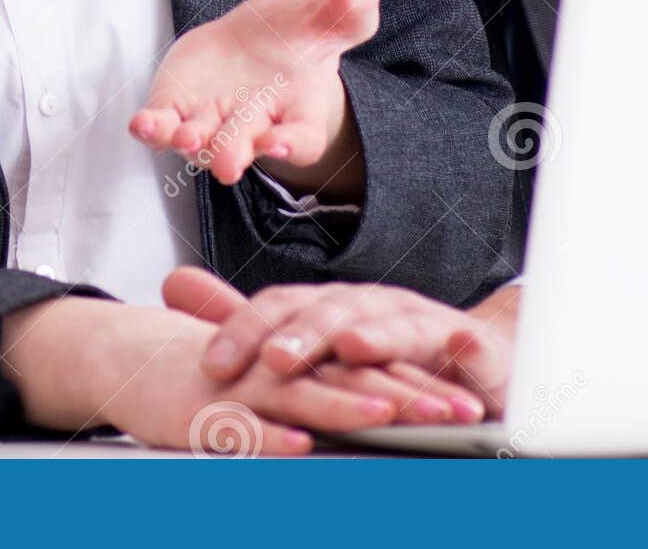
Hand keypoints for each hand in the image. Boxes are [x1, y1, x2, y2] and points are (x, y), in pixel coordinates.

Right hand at [0, 295, 474, 452]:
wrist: (132, 358)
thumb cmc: (212, 379)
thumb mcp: (276, 388)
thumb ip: (324, 396)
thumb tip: (386, 410)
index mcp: (304, 361)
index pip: (372, 367)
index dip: (421, 382)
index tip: (470, 401)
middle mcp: (281, 368)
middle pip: (352, 377)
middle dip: (407, 394)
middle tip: (455, 410)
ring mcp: (244, 387)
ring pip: (303, 392)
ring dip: (348, 404)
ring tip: (392, 414)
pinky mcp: (203, 413)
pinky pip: (241, 426)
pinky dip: (271, 434)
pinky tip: (301, 445)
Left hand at [129, 0, 378, 201]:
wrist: (257, 38)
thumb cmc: (299, 35)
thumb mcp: (332, 15)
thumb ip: (351, 3)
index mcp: (299, 113)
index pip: (301, 140)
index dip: (289, 146)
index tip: (276, 142)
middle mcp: (254, 127)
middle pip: (243, 147)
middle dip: (233, 152)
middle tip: (227, 161)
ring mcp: (212, 120)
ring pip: (200, 143)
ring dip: (191, 143)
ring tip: (186, 137)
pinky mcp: (177, 107)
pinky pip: (163, 126)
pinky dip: (153, 129)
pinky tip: (142, 123)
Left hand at [162, 268, 518, 420]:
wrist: (477, 363)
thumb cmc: (386, 357)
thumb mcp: (312, 344)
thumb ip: (245, 320)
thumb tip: (171, 284)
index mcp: (331, 306)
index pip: (283, 308)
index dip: (247, 330)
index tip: (211, 363)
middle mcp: (371, 305)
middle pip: (329, 310)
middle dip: (298, 333)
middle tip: (269, 357)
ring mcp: (419, 320)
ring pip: (386, 319)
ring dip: (363, 334)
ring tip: (341, 348)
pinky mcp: (464, 342)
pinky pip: (445, 342)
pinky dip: (431, 345)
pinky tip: (420, 352)